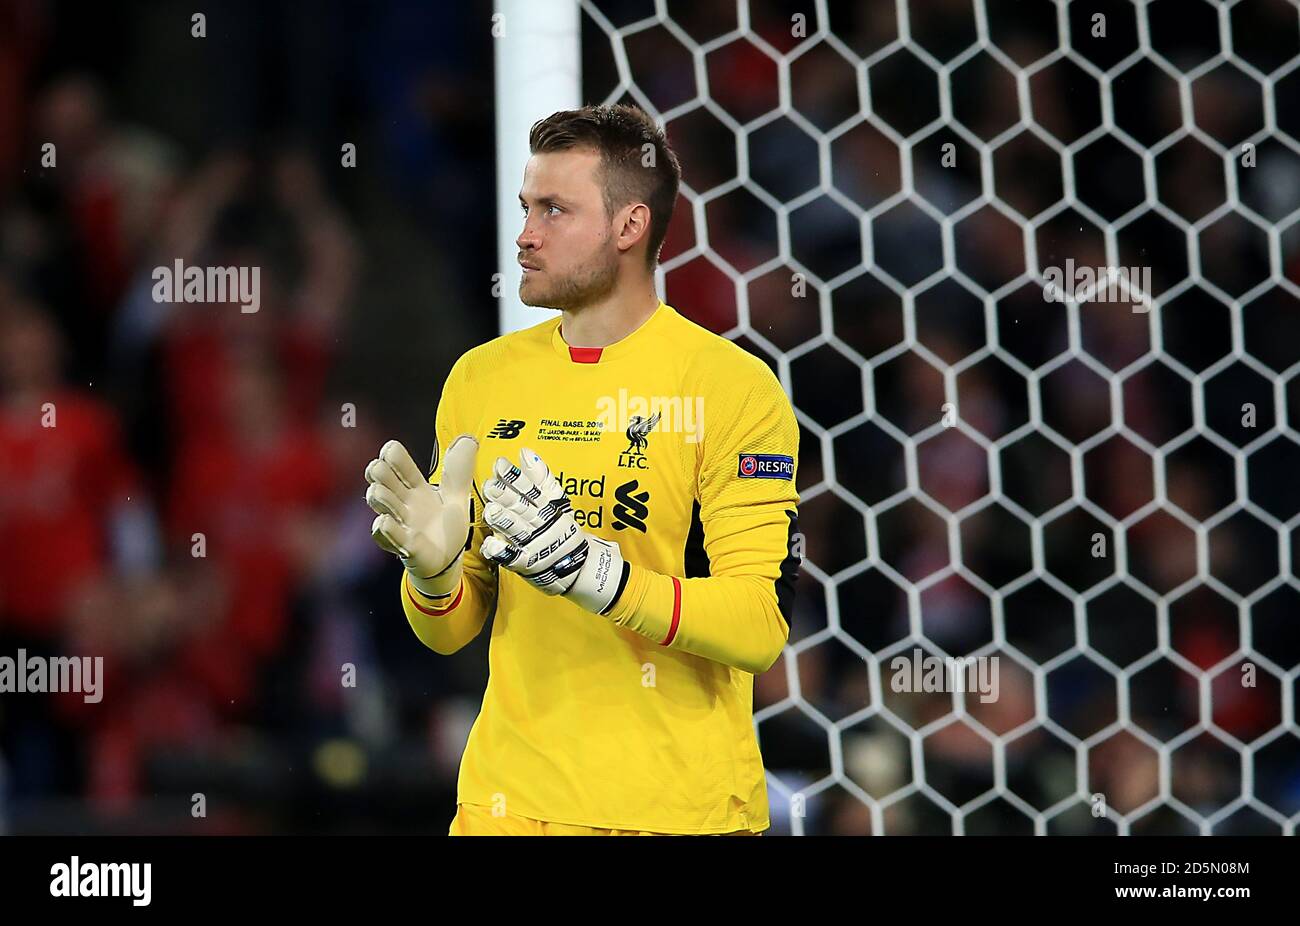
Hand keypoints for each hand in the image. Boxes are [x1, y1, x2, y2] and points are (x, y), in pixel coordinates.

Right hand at [365, 436, 477, 598]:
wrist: (448, 560)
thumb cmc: (445, 526)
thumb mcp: (456, 495)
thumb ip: (460, 469)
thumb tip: (467, 438)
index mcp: (415, 487)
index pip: (396, 462)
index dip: (391, 454)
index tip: (391, 452)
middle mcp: (403, 503)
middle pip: (379, 478)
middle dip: (379, 471)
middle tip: (385, 473)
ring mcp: (401, 523)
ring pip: (379, 503)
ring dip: (381, 496)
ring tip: (387, 497)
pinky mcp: (405, 546)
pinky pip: (387, 534)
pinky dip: (385, 528)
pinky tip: (384, 521)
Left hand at [479, 447, 625, 614]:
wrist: (575, 566)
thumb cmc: (559, 529)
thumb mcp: (556, 501)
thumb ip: (541, 477)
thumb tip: (526, 452)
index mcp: (547, 507)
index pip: (532, 489)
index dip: (516, 477)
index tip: (501, 465)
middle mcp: (540, 525)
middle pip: (523, 508)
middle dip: (507, 497)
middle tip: (490, 485)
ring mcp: (533, 545)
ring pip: (517, 531)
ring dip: (505, 522)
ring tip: (491, 511)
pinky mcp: (526, 564)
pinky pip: (513, 558)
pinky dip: (502, 553)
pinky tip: (490, 545)